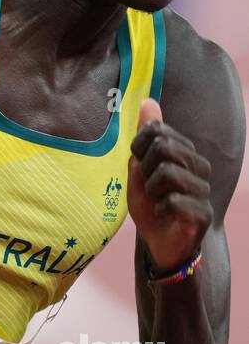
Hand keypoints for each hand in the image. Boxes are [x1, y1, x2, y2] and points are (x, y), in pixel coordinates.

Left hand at [128, 99, 211, 272]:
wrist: (158, 242)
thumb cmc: (150, 203)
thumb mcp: (139, 166)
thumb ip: (145, 136)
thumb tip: (148, 101)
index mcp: (185, 151)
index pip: (157, 131)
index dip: (139, 148)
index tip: (140, 166)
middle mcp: (199, 166)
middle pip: (163, 147)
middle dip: (145, 169)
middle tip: (149, 187)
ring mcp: (204, 189)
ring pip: (167, 173)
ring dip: (151, 191)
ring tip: (157, 201)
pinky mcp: (204, 213)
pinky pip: (172, 201)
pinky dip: (159, 209)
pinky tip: (165, 215)